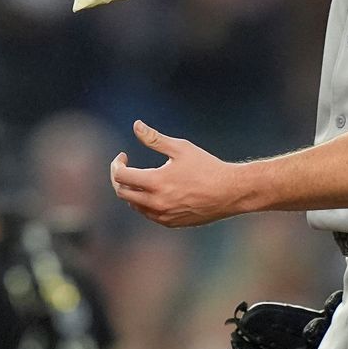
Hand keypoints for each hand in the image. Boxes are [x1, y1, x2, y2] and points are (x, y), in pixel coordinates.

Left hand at [110, 120, 242, 226]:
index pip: (120, 177)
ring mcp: (162, 215)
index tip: (124, 156)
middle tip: (127, 168)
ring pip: (134, 206)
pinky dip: (145, 203)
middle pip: (122, 193)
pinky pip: (149, 215)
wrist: (230, 192)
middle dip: (120, 178)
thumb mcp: (181, 148)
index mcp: (156, 182)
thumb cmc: (207, 166)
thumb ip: (155, 138)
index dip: (117, 164)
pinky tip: (157, 192)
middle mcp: (156, 202)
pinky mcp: (171, 223)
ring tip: (143, 179)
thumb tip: (136, 125)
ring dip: (133, 192)